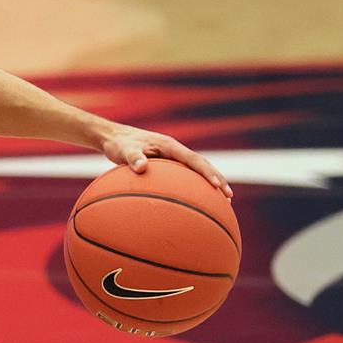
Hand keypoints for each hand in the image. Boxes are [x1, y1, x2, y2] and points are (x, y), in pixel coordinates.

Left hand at [98, 124, 231, 197]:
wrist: (113, 139)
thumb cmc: (119, 144)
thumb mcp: (124, 150)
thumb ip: (132, 158)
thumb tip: (141, 168)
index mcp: (170, 146)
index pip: (194, 160)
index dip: (207, 172)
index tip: (217, 185)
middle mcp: (175, 151)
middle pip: (202, 165)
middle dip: (217, 180)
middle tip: (228, 197)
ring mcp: (172, 158)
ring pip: (196, 171)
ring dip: (210, 184)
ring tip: (222, 203)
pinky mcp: (167, 165)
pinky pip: (184, 177)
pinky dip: (193, 188)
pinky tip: (195, 203)